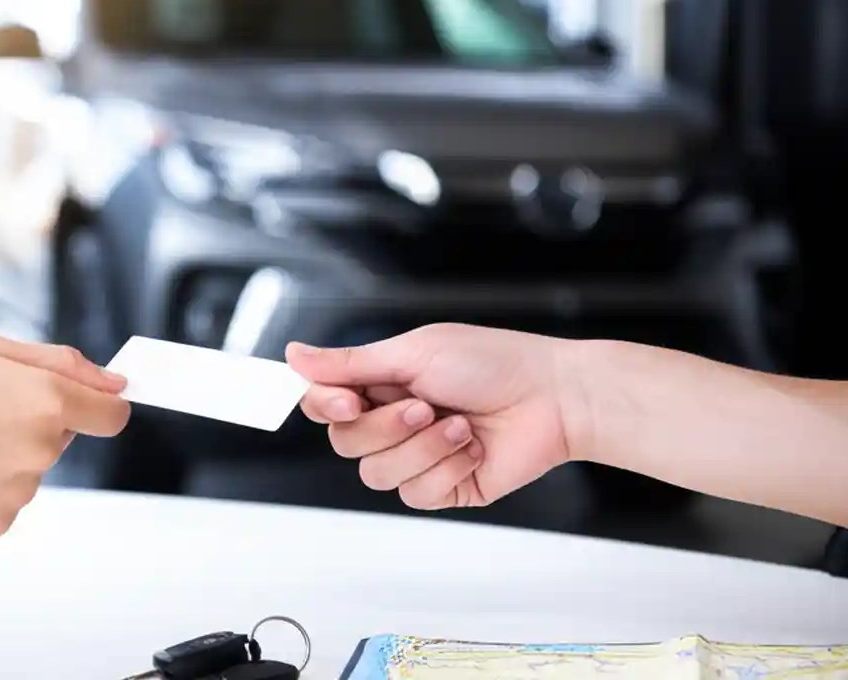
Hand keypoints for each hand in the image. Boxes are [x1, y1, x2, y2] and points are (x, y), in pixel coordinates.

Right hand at [0, 335, 129, 539]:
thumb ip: (63, 364)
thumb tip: (115, 384)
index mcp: (46, 402)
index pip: (113, 415)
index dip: (99, 405)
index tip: (83, 403)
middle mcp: (40, 451)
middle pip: (63, 438)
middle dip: (32, 421)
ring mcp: (16, 493)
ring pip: (28, 469)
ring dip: (1, 454)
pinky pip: (3, 499)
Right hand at [287, 324, 581, 509]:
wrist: (554, 397)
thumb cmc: (493, 362)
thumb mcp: (414, 352)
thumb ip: (349, 363)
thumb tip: (293, 355)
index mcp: (380, 382)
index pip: (324, 403)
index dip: (325, 406)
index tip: (347, 400)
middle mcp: (393, 421)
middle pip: (345, 443)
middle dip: (384, 428)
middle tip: (423, 406)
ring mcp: (417, 457)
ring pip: (377, 474)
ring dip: (421, 448)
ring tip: (459, 424)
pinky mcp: (443, 487)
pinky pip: (416, 493)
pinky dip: (446, 467)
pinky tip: (473, 447)